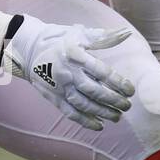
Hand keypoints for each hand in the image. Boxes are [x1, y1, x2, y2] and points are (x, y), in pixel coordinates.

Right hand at [2, 14, 134, 129]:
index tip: (130, 90)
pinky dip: (85, 121)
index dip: (118, 82)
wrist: (28, 50)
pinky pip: (70, 112)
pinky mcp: (53, 97)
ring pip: (83, 104)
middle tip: (127, 106)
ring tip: (117, 117)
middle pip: (94, 91)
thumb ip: (104, 37)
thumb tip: (126, 34)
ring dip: (102, 112)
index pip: (101, 71)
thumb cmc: (59, 40)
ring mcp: (59, 86)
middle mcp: (67, 72)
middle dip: (113, 101)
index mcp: (75, 55)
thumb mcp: (79, 34)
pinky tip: (99, 125)